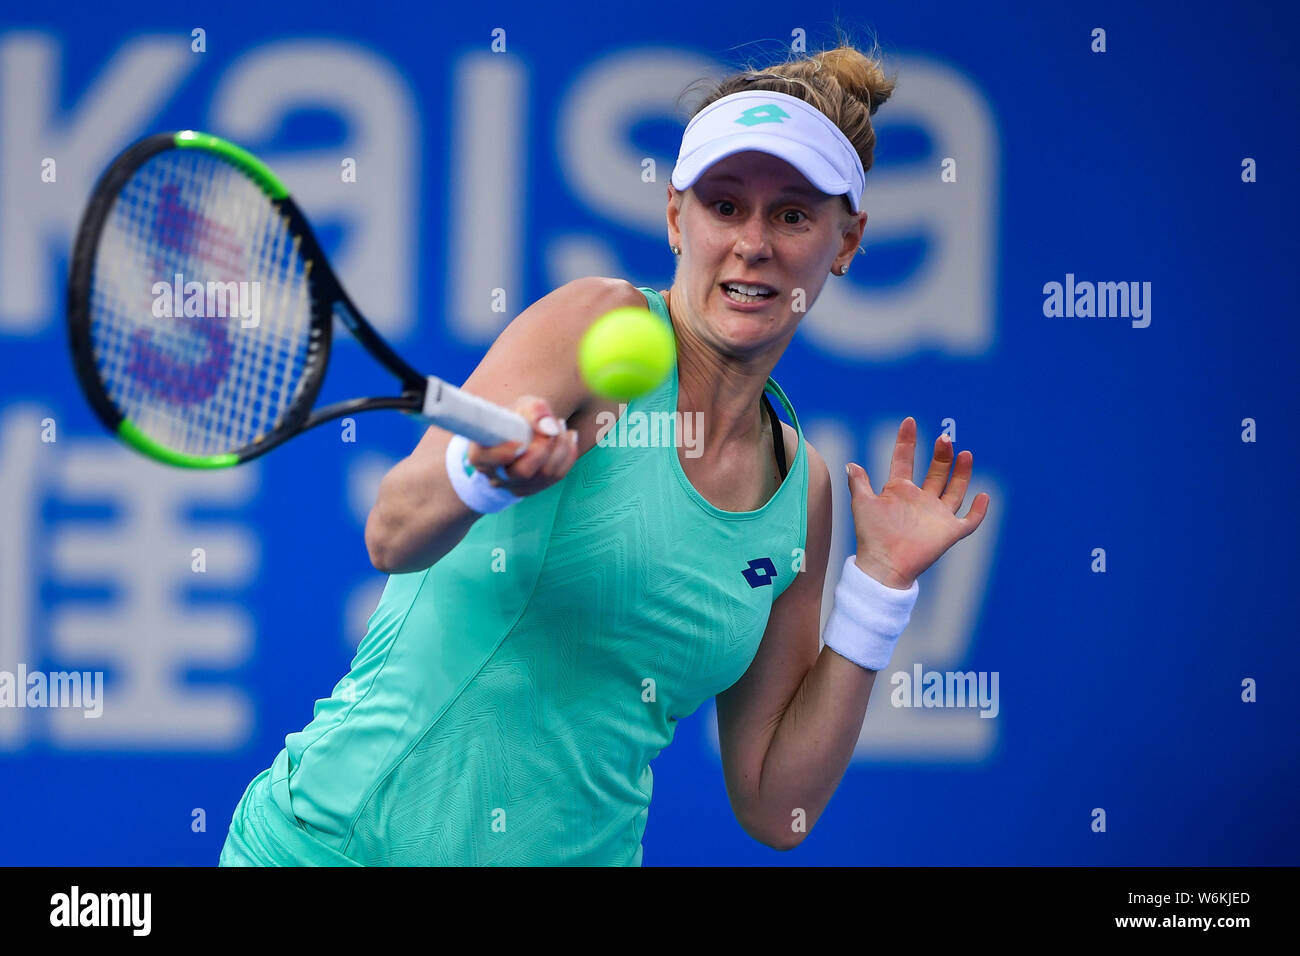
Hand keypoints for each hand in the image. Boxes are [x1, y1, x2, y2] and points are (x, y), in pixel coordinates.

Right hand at [466, 395, 578, 497]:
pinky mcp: (533, 489)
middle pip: (522, 472)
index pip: (484, 459)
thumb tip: (550, 427)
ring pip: (544, 475)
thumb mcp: (521, 406)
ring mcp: (515, 486)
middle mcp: (495, 475)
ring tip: (561, 426)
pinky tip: (569, 437)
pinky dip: (568, 455)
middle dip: (544, 447)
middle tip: (554, 425)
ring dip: (560, 448)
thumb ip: (534, 411)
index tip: (520, 441)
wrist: (520, 434)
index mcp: (481, 453)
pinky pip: (557, 477)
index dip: (501, 453)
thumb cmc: (516, 419)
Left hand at [845, 417, 988, 588]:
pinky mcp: (949, 532)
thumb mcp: (863, 504)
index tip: (909, 422)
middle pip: (936, 472)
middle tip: (944, 438)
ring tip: (964, 453)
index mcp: (899, 491)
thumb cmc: (871, 536)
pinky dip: (979, 510)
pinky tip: (984, 495)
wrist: (883, 565)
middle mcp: (920, 500)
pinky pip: (970, 520)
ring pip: (954, 490)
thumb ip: (859, 483)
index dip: (907, 442)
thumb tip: (851, 464)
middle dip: (941, 455)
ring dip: (961, 473)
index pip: (905, 460)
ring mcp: (936, 516)